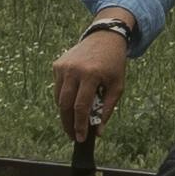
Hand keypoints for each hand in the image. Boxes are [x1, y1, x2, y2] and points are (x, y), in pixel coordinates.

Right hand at [49, 25, 133, 142]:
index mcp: (91, 74)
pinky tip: (73, 99)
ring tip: (74, 121)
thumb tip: (98, 131)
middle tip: (72, 135)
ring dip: (65, 112)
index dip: (79, 125)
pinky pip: (58, 88)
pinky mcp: (57, 65)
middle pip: (65, 105)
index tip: (79, 138)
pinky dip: (64, 97)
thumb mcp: (117, 85)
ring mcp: (63, 67)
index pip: (81, 106)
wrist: (105, 37)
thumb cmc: (113, 63)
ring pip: (59, 98)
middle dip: (68, 124)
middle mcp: (74, 70)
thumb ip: (107, 108)